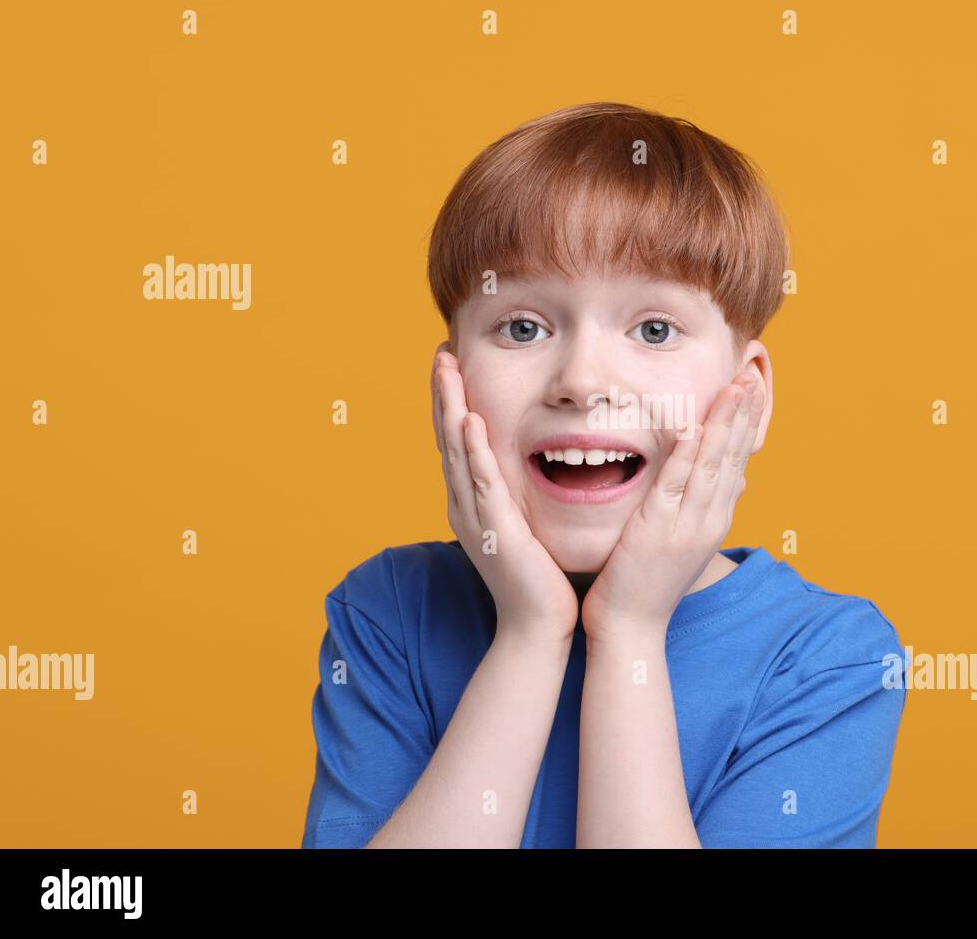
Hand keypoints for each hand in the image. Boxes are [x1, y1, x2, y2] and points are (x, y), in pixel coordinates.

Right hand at [432, 344, 580, 646]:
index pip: (457, 442)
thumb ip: (513, 497)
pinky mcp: (495, 530)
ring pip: (458, 453)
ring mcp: (476, 517)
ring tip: (446, 371)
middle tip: (440, 352)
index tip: (451, 364)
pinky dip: (474, 452)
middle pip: (448, 438)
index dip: (451, 401)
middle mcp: (465, 504)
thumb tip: (519, 470)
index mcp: (471, 502)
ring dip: (450, 409)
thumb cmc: (536, 578)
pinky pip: (482, 483)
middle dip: (443, 394)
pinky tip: (470, 423)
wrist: (535, 625)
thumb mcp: (520, 526)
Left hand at [581, 371, 765, 642]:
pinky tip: (694, 424)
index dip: (745, 426)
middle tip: (752, 376)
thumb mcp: (676, 544)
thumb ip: (689, 512)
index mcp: (713, 522)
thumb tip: (700, 488)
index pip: (735, 464)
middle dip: (744, 414)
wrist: (630, 628)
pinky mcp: (659, 529)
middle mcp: (709, 520)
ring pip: (712, 463)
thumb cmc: (643, 586)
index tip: (751, 392)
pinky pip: (677, 482)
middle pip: (732, 457)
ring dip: (725, 423)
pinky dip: (687, 452)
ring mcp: (687, 524)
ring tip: (736, 387)